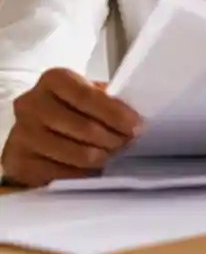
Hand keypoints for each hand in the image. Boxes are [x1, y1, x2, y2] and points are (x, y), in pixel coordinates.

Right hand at [1, 68, 142, 186]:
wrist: (38, 128)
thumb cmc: (74, 109)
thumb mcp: (92, 95)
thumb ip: (111, 101)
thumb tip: (138, 118)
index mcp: (54, 79)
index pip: (87, 96)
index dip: (115, 113)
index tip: (136, 126)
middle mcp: (31, 103)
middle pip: (84, 127)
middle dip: (113, 139)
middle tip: (127, 144)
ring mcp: (21, 133)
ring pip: (75, 153)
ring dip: (101, 158)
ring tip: (111, 155)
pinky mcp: (18, 161)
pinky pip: (61, 173)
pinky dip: (83, 174)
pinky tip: (93, 169)